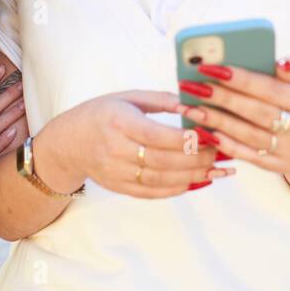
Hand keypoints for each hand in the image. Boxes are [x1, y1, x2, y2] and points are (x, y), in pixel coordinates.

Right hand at [36, 91, 233, 198]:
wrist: (67, 144)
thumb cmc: (101, 113)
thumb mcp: (127, 97)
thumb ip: (160, 99)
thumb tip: (194, 102)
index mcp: (118, 122)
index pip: (157, 135)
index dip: (186, 139)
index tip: (211, 135)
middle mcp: (116, 150)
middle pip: (163, 161)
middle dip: (197, 159)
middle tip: (222, 153)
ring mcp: (117, 173)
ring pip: (162, 180)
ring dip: (194, 176)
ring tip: (218, 170)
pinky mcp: (120, 187)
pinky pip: (153, 193)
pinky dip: (179, 189)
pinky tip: (199, 182)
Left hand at [179, 56, 289, 174]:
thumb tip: (278, 62)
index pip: (268, 88)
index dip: (238, 78)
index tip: (210, 68)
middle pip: (254, 112)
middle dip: (220, 98)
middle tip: (192, 86)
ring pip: (246, 135)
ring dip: (214, 121)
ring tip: (189, 108)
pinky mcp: (278, 166)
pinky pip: (246, 155)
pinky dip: (223, 144)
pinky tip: (203, 132)